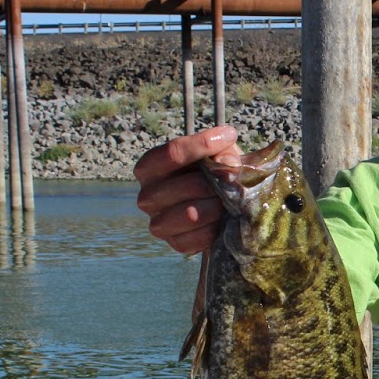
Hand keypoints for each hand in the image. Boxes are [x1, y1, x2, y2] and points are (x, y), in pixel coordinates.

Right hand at [133, 126, 238, 253]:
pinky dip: (214, 229)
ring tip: (226, 201)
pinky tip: (221, 220)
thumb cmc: (212, 173)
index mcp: (149, 168)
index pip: (172, 153)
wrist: (218, 206)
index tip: (229, 135)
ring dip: (216, 206)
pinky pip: (196, 238)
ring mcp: (158, 223)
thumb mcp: (217, 154)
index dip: (203, 144)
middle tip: (232, 180)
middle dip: (215, 182)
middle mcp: (147, 196)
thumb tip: (227, 165)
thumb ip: (222, 152)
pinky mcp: (174, 244)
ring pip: (190, 214)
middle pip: (186, 185)